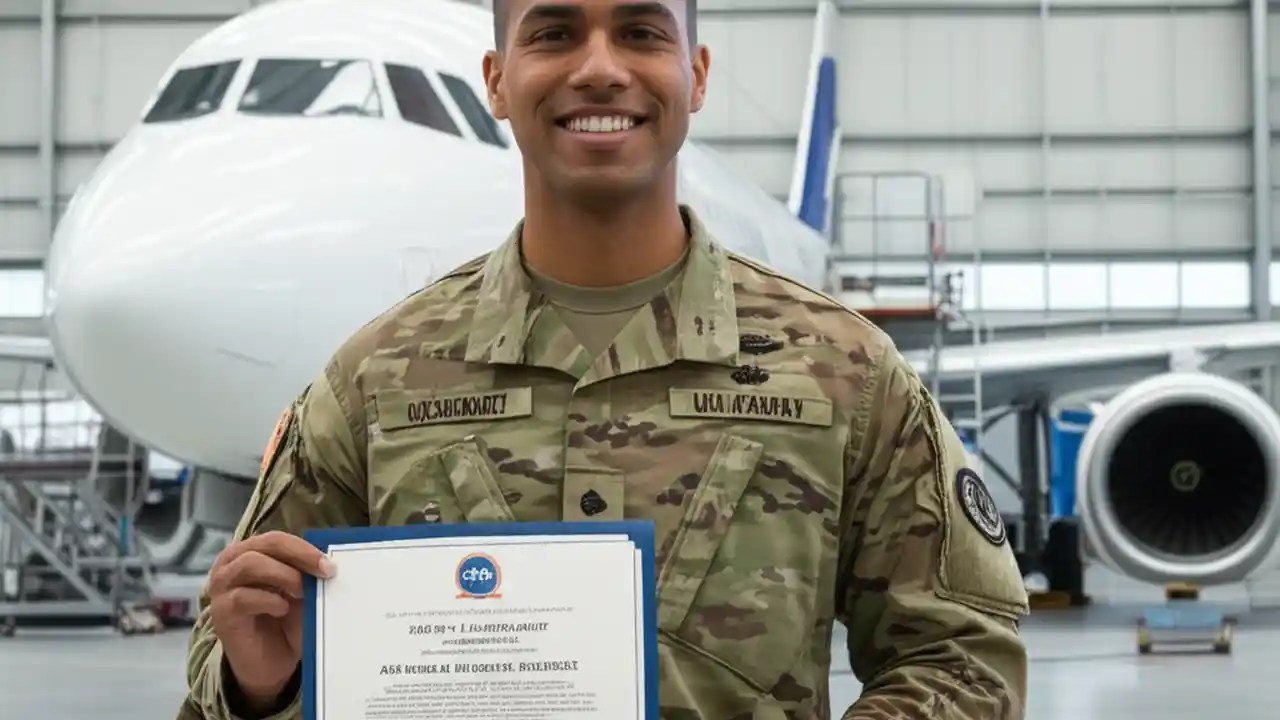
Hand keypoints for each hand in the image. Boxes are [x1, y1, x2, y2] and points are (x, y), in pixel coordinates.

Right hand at [208, 531, 335, 712]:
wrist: (269, 665)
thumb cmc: (286, 623)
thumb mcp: (304, 596)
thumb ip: (310, 577)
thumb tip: (330, 563)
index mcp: (253, 552)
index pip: (278, 540)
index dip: (305, 548)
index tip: (331, 565)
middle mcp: (232, 563)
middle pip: (266, 544)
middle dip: (300, 555)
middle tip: (325, 572)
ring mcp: (222, 586)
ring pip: (251, 564)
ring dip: (283, 575)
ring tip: (302, 591)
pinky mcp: (221, 611)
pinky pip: (243, 597)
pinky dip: (268, 600)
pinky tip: (283, 609)